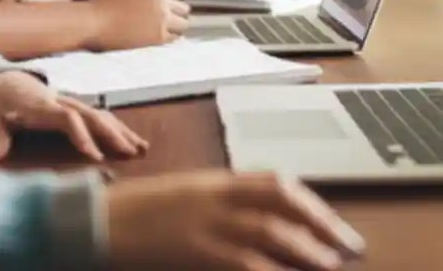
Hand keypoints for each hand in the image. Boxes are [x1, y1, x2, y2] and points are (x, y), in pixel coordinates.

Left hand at [0, 70, 148, 160]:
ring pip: (99, 113)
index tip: (94, 156)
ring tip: (140, 148)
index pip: (68, 117)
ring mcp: (68, 101)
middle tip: (129, 153)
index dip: (82, 135)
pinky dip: (116, 127)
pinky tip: (131, 140)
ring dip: (120, 130)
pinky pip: (97, 115)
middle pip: (92, 114)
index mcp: (41, 104)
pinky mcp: (71, 106)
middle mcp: (60, 100)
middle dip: (112, 134)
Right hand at [88, 0, 189, 50]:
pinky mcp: (158, 35)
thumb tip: (154, 5)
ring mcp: (161, 18)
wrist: (93, 21)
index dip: (170, 7)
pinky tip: (158, 39)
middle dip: (178, 17)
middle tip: (172, 24)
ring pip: (183, 26)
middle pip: (184, 11)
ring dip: (175, 30)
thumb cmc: (102, 8)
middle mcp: (160, 0)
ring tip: (165, 33)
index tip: (167, 13)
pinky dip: (169, 39)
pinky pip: (173, 39)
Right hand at [107, 171, 364, 270]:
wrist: (94, 221)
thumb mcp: (185, 199)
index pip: (275, 182)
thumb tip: (264, 223)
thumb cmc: (137, 215)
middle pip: (281, 200)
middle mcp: (215, 195)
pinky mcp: (194, 249)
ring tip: (328, 265)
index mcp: (215, 180)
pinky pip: (244, 261)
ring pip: (270, 230)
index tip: (333, 222)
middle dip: (321, 222)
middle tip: (348, 246)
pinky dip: (270, 270)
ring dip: (305, 249)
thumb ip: (221, 205)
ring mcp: (205, 221)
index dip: (311, 202)